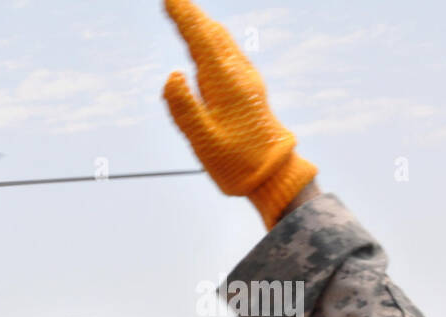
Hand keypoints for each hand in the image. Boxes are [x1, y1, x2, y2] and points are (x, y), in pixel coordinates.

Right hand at [162, 0, 316, 227]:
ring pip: (223, 41)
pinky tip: (210, 40)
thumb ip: (184, 107)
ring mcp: (246, 79)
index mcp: (225, 83)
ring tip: (187, 12)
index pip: (200, 40)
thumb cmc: (235, 160)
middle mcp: (238, 74)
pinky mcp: (248, 88)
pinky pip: (229, 52)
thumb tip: (172, 74)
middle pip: (213, 34)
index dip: (184, 17)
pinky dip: (214, 38)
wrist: (273, 172)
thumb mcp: (203, 140)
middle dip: (192, 14)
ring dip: (203, 23)